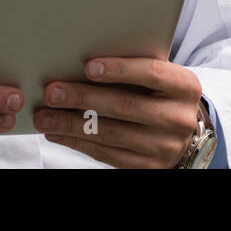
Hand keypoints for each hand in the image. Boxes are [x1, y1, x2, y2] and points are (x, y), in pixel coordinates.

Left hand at [34, 58, 202, 167]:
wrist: (183, 134)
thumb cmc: (162, 96)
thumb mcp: (160, 78)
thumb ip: (135, 68)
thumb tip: (83, 63)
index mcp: (185, 87)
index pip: (152, 73)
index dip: (120, 69)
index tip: (88, 67)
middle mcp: (178, 118)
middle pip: (125, 106)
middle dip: (83, 97)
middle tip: (52, 92)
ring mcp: (164, 146)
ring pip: (110, 134)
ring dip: (71, 124)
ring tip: (45, 116)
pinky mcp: (147, 167)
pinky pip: (106, 154)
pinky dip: (77, 142)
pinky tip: (58, 133)